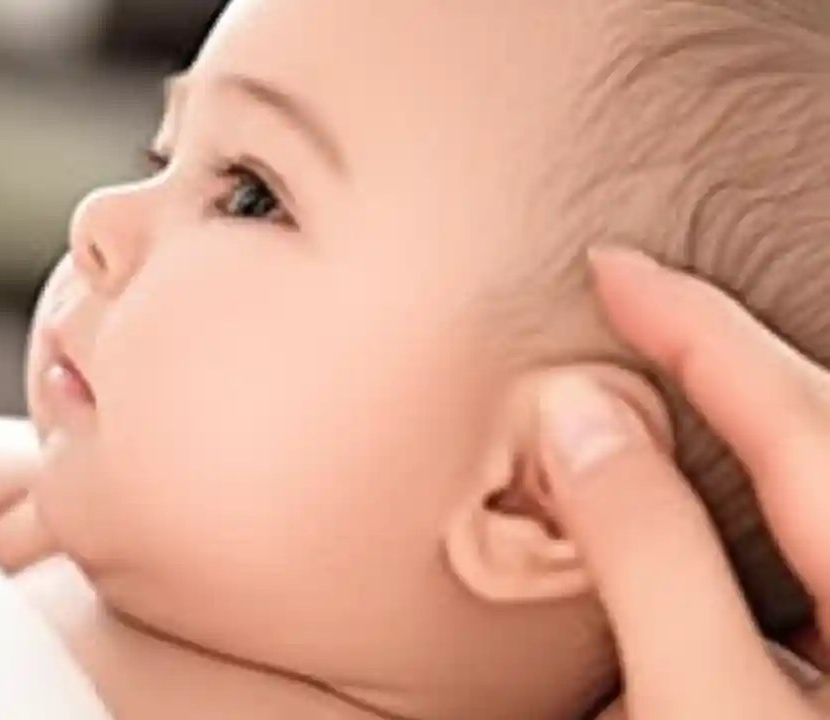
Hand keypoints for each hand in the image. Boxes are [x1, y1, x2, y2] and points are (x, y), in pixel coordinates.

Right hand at [540, 248, 829, 718]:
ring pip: (818, 477)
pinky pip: (809, 535)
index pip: (793, 414)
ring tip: (674, 367)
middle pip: (820, 426)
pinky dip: (756, 486)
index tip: (617, 268)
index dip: (697, 328)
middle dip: (729, 352)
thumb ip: (648, 557)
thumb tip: (581, 425)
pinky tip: (717, 493)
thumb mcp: (702, 703)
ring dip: (751, 411)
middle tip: (639, 302)